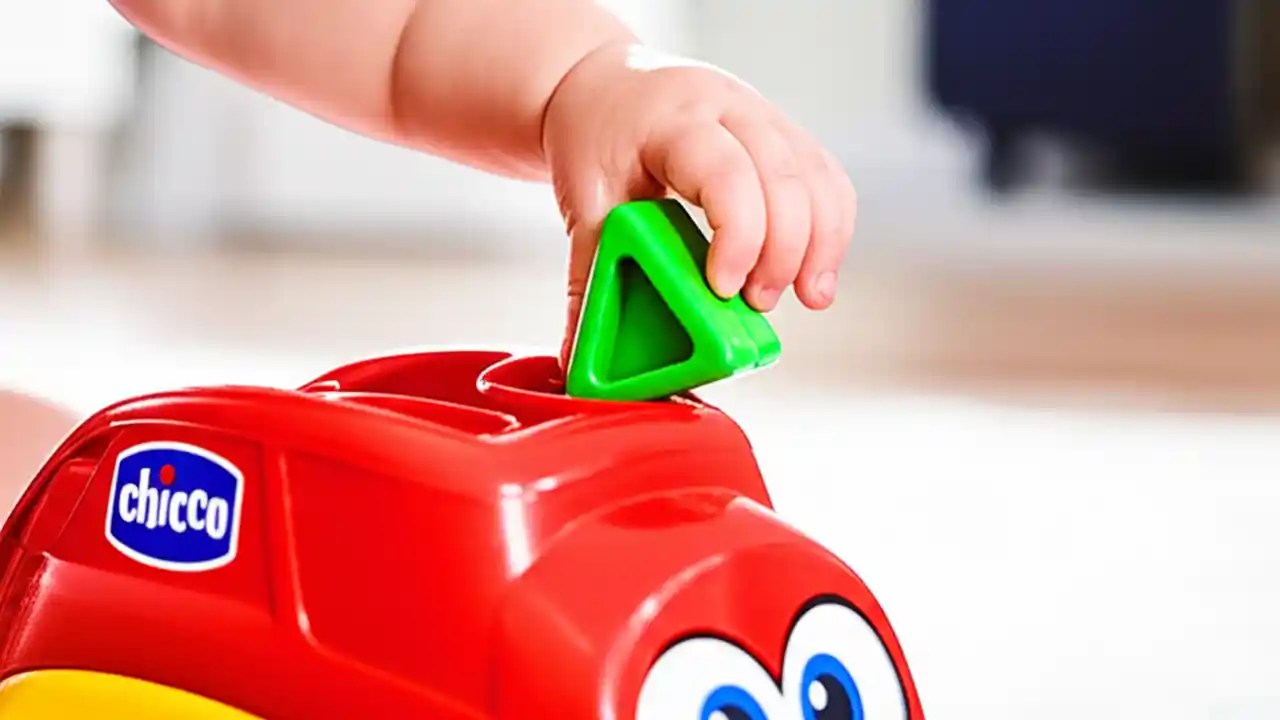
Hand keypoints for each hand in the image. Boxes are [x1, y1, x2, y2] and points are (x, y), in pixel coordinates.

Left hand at [543, 43, 856, 365]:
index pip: (725, 172)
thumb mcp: (584, 203)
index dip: (738, 235)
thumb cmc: (595, 140)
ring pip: (819, 178)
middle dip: (782, 253)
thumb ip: (590, 281)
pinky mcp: (785, 135)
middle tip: (757, 303)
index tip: (724, 288)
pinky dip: (831, 230)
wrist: (604, 89)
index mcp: (673, 119)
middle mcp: (728, 106)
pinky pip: (827, 180)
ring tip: (806, 297)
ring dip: (821, 246)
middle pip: (785, 178)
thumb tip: (584, 360)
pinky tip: (816, 272)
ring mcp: (764, 116)